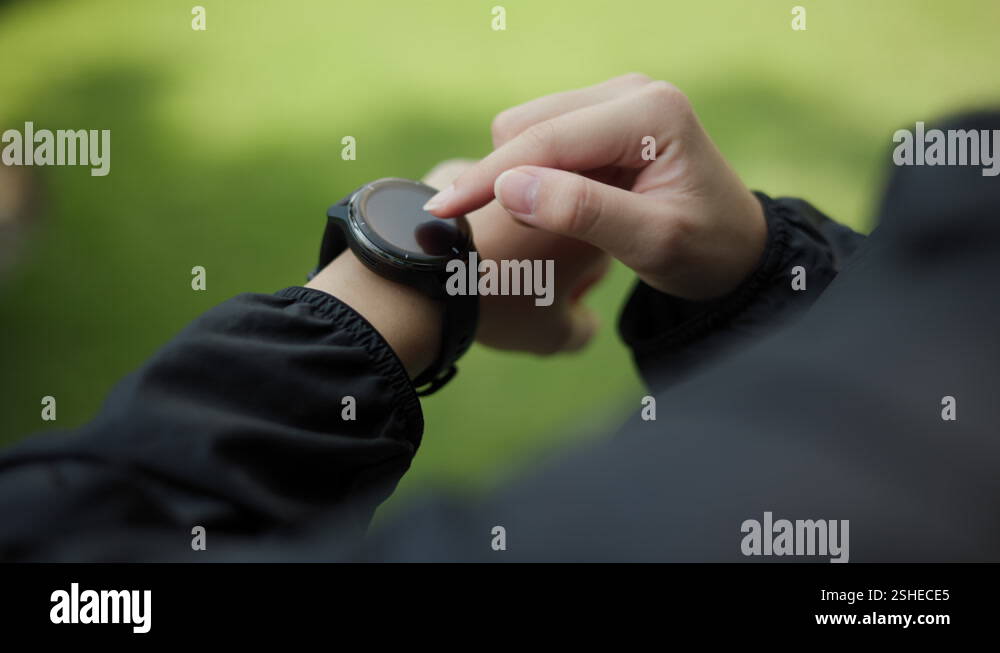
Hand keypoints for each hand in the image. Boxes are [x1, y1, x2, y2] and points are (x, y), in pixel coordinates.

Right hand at [422, 74, 766, 299]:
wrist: (736, 249)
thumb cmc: (704, 252)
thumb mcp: (651, 242)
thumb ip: (582, 212)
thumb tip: (509, 187)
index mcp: (651, 113)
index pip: (548, 140)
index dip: (490, 176)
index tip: (440, 212)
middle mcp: (631, 91)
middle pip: (527, 124)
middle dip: (500, 177)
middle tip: (495, 235)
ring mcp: (615, 100)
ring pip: (526, 127)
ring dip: (517, 175)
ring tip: (544, 224)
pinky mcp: (602, 116)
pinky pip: (541, 135)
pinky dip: (531, 172)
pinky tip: (550, 206)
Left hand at [422, 159, 608, 354]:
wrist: (420, 280)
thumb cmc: (496, 308)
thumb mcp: (553, 335)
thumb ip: (584, 326)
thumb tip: (585, 318)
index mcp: (581, 215)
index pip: (600, 247)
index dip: (580, 279)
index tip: (554, 298)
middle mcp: (545, 177)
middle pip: (558, 218)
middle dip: (546, 250)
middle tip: (520, 286)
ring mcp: (498, 168)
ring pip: (515, 204)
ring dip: (510, 232)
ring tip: (484, 272)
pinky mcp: (451, 169)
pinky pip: (475, 200)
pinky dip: (473, 222)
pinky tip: (456, 254)